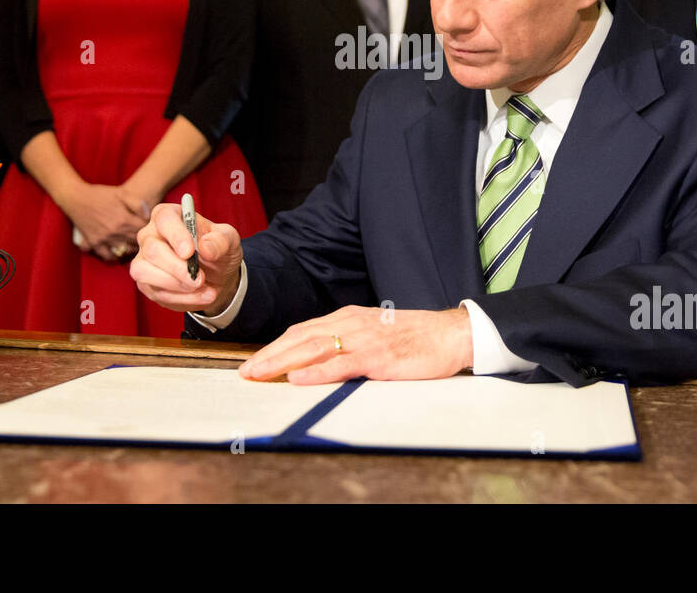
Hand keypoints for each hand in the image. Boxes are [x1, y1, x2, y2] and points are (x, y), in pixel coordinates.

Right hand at [60, 183, 149, 260]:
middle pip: (135, 243)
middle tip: (146, 239)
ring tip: (134, 245)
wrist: (76, 197)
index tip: (150, 227)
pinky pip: (106, 256)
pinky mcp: (93, 243)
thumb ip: (137, 203)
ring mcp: (103, 239)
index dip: (149, 228)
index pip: (143, 230)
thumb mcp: (121, 193)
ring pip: (123, 251)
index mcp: (123, 219)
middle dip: (142, 240)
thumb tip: (147, 216)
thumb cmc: (100, 193)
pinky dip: (113, 256)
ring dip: (130, 249)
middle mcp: (114, 232)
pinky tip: (118, 252)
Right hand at [130, 203, 242, 313]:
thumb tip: (205, 247)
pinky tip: (199, 295)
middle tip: (200, 278)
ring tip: (202, 286)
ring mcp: (144, 259)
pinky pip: (155, 292)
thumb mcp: (229, 241)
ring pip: (144, 271)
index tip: (190, 252)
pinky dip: (180, 298)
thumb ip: (221, 240)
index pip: (164, 218)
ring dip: (176, 284)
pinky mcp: (145, 282)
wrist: (216, 275)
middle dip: (177, 268)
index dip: (176, 235)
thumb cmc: (217, 250)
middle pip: (152, 249)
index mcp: (169, 216)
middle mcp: (151, 235)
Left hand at [237, 305, 474, 384]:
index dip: (276, 346)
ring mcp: (364, 339)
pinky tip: (297, 378)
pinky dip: (316, 372)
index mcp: (349, 318)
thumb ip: (347, 343)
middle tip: (245, 371)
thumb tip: (318, 360)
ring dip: (282, 361)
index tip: (254, 361)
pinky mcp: (378, 358)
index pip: (303, 330)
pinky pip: (341, 364)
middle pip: (300, 337)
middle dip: (269, 354)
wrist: (451, 334)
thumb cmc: (415, 337)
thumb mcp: (374, 334)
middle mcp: (351, 324)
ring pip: (313, 348)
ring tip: (259, 373)